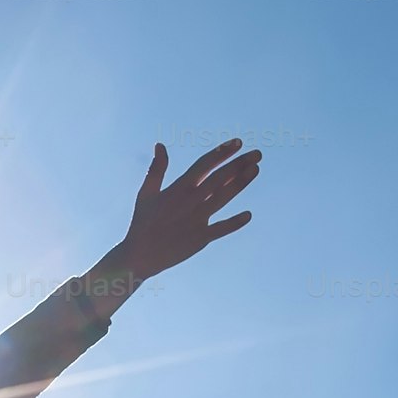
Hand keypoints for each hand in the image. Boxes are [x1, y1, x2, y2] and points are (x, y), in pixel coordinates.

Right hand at [104, 139, 260, 286]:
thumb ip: (156, 169)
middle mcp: (192, 201)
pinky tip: (248, 215)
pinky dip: (235, 222)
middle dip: (240, 164)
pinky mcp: (201, 238)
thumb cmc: (142, 222)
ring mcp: (198, 219)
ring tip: (255, 170)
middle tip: (258, 154)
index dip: (222, 152)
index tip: (237, 142)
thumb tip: (160, 145)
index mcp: (179, 188)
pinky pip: (222, 228)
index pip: (205, 164)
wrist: (140, 255)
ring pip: (224, 197)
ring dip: (241, 183)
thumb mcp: (146, 193)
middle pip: (221, 178)